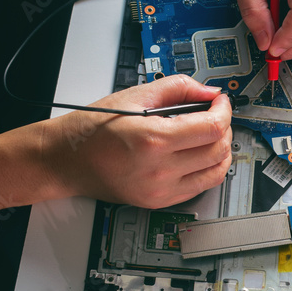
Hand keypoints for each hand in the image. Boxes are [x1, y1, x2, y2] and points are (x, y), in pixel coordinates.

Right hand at [46, 75, 231, 207]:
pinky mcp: (159, 202)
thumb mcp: (135, 96)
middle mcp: (159, 170)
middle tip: (214, 115)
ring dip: (221, 151)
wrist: (66, 160)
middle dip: (224, 128)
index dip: (224, 110)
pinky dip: (207, 169)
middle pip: (219, 150)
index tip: (220, 102)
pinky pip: (200, 187)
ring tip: (210, 135)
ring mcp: (160, 190)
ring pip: (216, 173)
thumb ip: (178, 88)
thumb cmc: (92, 129)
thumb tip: (209, 92)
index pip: (212, 127)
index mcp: (154, 139)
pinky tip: (198, 155)